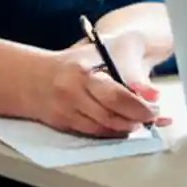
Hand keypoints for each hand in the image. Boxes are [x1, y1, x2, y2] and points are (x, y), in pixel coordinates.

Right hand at [32, 31, 167, 136]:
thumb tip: (153, 94)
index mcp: (83, 73)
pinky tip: (123, 126)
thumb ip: (129, 71)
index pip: (115, 96)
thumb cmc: (76, 62)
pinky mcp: (62, 124)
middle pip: (110, 116)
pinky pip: (91, 133)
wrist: (32, 77)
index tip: (155, 108)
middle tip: (152, 116)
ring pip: (102, 128)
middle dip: (136, 119)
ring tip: (140, 120)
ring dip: (125, 127)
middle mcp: (71, 94)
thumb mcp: (101, 54)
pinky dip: (111, 132)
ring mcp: (64, 111)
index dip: (138, 106)